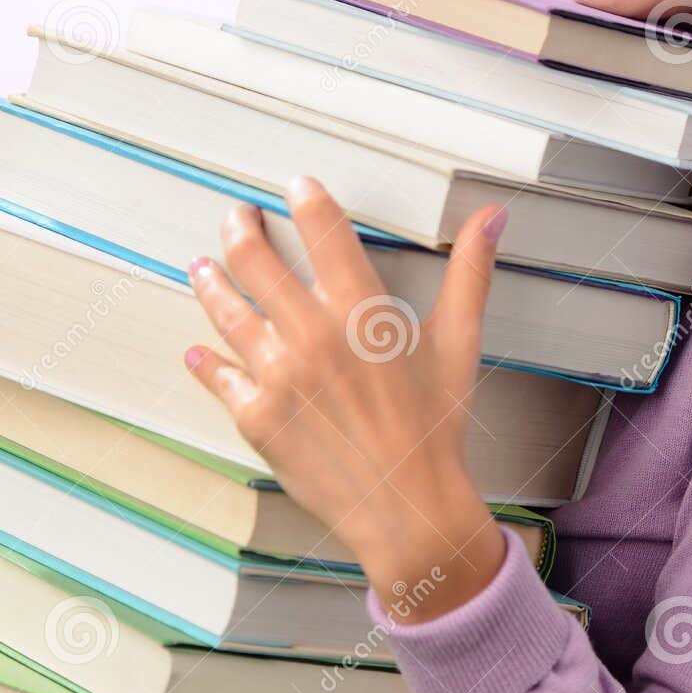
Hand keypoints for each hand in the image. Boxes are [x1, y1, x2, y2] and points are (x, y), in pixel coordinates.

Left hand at [183, 175, 507, 620]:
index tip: (297, 186)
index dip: (306, 200)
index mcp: (360, 311)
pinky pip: (221, 378)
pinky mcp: (257, 416)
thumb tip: (492, 216)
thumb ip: (470, 273)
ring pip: (227, 312)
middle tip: (237, 217)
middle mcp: (311, 335)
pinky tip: (197, 353)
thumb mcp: (458, 342)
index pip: (325, 232)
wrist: (406, 507)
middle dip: (242, 230)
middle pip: (257, 261)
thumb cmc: (436, 426)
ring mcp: (277, 375)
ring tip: (201, 265)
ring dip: (210, 282)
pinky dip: (207, 363)